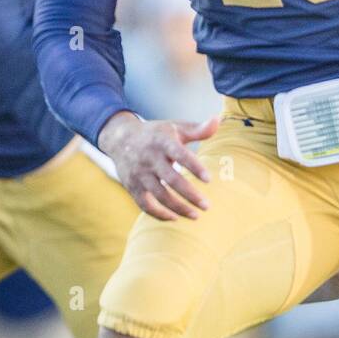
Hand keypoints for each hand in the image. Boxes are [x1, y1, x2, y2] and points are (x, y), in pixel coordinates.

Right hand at [98, 111, 218, 220]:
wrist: (120, 138)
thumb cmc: (157, 134)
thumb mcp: (176, 127)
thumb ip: (198, 129)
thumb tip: (218, 120)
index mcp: (163, 141)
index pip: (180, 154)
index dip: (194, 167)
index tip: (209, 179)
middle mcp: (150, 158)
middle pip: (171, 179)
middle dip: (190, 194)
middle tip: (207, 206)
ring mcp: (140, 174)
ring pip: (159, 195)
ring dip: (178, 208)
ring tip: (196, 215)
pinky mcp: (132, 186)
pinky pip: (145, 205)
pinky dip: (159, 214)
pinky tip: (175, 218)